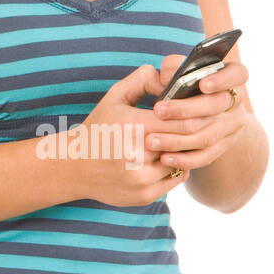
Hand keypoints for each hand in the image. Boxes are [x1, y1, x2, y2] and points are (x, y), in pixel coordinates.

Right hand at [71, 64, 196, 206]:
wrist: (75, 166)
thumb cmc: (99, 127)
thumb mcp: (115, 96)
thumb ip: (143, 79)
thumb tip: (170, 77)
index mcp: (132, 126)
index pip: (183, 122)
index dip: (194, 115)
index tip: (196, 111)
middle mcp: (137, 155)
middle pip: (186, 143)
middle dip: (193, 134)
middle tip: (198, 125)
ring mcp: (141, 178)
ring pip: (183, 162)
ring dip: (184, 152)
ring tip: (179, 142)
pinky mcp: (144, 195)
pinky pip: (175, 180)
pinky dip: (176, 168)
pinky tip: (167, 158)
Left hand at [143, 54, 250, 174]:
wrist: (205, 112)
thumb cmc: (188, 84)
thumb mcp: (183, 71)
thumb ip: (174, 67)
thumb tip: (165, 77)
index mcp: (231, 77)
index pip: (237, 74)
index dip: (222, 79)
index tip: (202, 84)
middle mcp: (235, 102)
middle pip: (215, 106)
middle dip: (184, 109)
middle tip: (158, 111)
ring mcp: (232, 126)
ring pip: (208, 135)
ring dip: (178, 139)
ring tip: (152, 140)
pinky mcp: (224, 146)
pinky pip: (206, 156)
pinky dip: (185, 159)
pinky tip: (165, 159)